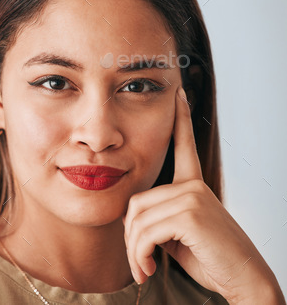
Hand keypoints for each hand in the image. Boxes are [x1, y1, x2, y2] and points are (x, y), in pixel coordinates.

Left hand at [123, 86, 284, 302]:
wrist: (244, 281)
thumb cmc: (210, 259)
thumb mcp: (178, 234)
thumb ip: (158, 218)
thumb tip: (130, 219)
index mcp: (194, 185)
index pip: (185, 147)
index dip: (181, 119)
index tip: (179, 95)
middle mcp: (193, 185)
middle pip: (136, 202)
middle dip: (130, 237)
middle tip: (138, 262)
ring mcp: (192, 196)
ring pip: (137, 220)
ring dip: (134, 252)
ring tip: (142, 269)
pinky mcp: (190, 214)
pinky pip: (146, 233)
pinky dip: (140, 255)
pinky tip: (148, 269)